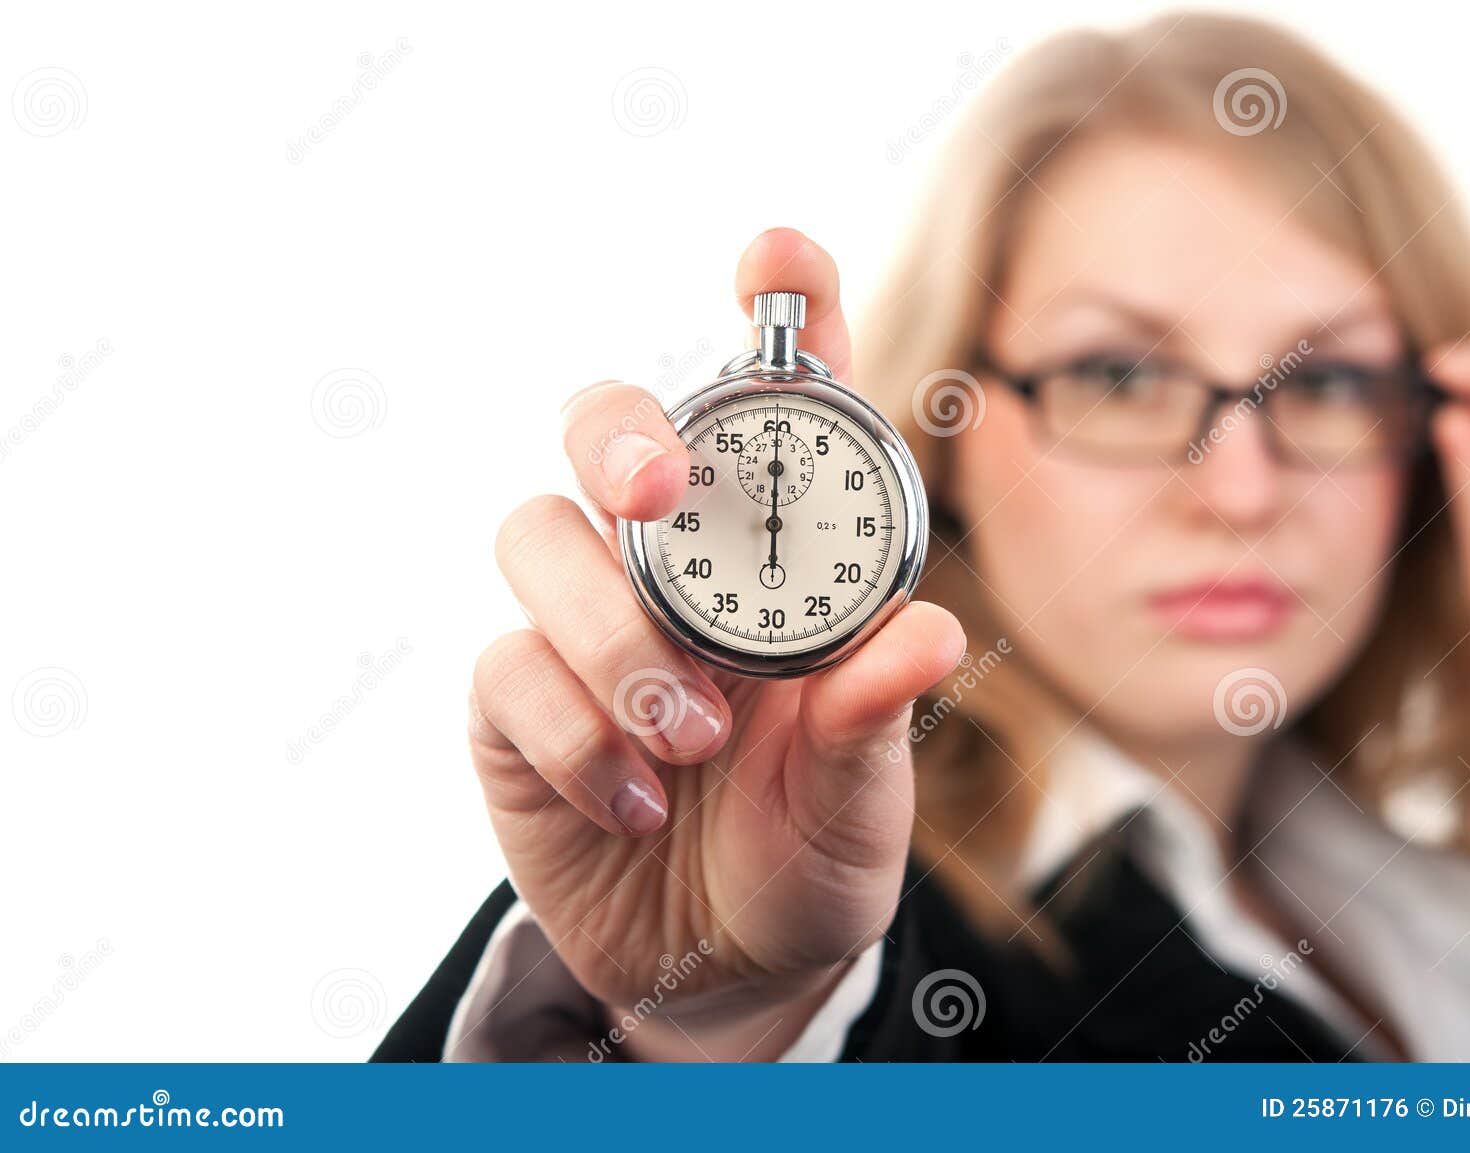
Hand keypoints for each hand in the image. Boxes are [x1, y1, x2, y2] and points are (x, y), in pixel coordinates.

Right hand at [466, 228, 965, 1058]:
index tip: (776, 250)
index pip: (769, 401)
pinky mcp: (513, 704)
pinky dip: (572, 728)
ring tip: (686, 737)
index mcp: (778, 552)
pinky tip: (633, 796)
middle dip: (622, 436)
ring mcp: (580, 623)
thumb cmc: (812, 848)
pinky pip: (505, 669)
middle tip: (660, 496)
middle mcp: (672, 562)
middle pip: (603, 424)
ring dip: (610, 631)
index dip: (775, 309)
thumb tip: (923, 636)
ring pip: (535, 535)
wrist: (725, 968)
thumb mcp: (866, 792)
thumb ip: (877, 714)